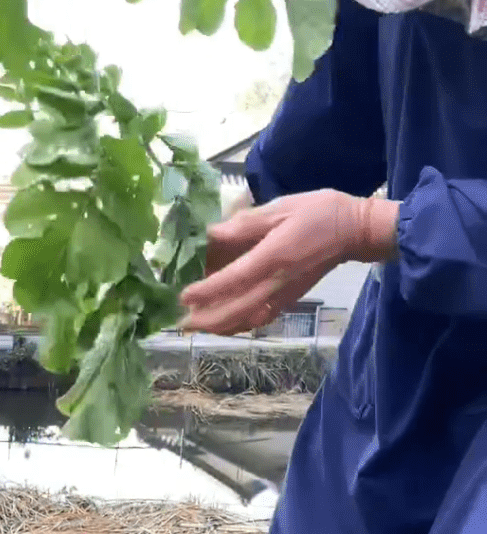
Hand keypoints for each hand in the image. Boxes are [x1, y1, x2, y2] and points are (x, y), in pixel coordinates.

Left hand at [179, 188, 398, 335]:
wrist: (354, 232)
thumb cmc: (318, 212)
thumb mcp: (281, 207)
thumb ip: (245, 223)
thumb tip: (212, 233)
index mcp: (275, 256)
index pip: (235, 279)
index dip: (208, 290)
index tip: (183, 296)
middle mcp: (278, 282)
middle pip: (238, 310)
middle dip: (207, 320)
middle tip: (180, 322)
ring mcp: (285, 295)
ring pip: (248, 320)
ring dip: (219, 326)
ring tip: (194, 325)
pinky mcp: (290, 300)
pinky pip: (260, 319)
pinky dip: (238, 325)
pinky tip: (222, 323)